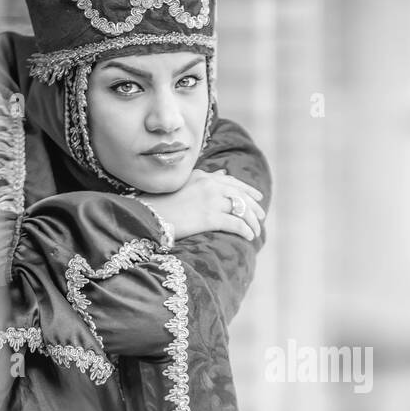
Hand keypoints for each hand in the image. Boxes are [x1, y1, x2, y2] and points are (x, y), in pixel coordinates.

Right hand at [138, 168, 264, 241]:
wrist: (147, 216)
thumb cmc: (159, 204)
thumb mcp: (182, 185)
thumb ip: (203, 178)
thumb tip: (221, 174)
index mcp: (202, 176)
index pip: (231, 181)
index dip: (247, 189)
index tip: (258, 196)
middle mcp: (208, 185)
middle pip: (240, 195)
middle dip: (254, 206)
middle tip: (261, 216)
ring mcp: (210, 201)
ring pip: (241, 209)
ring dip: (252, 221)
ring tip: (256, 230)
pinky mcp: (209, 218)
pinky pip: (235, 223)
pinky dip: (245, 230)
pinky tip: (249, 237)